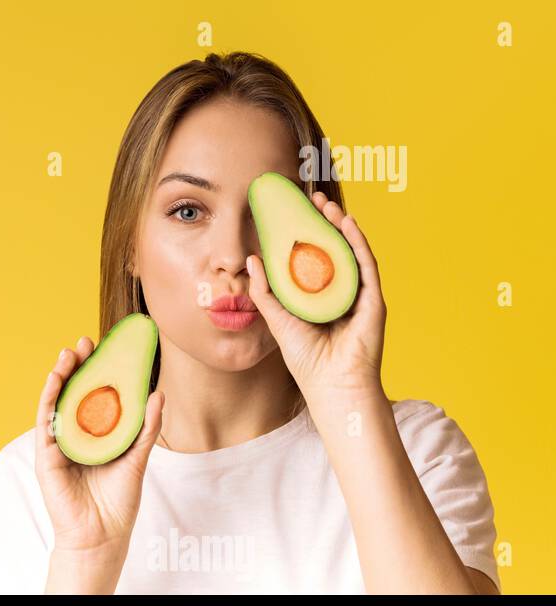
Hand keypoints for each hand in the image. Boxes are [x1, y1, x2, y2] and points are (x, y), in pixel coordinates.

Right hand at [34, 336, 164, 577]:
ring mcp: (58, 444)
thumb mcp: (137, 458)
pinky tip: (56, 379)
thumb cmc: (118, 502)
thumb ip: (145, 428)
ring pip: (55, 402)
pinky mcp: (46, 455)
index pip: (93, 396)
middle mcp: (74, 436)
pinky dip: (49, 398)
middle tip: (85, 342)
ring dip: (59, 375)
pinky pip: (45, 421)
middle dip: (76, 366)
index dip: (97, 371)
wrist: (102, 536)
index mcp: (94, 435)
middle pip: (72, 393)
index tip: (104, 347)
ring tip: (68, 353)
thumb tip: (158, 394)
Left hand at [246, 191, 386, 397]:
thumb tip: (253, 259)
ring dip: (342, 226)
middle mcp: (344, 291)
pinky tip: (348, 225)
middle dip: (326, 222)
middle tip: (312, 198)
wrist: (331, 386)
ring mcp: (361, 295)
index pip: (317, 257)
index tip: (295, 210)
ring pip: (353, 252)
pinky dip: (358, 243)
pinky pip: (367, 265)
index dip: (309, 233)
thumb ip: (266, 291)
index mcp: (323, 295)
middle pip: (336, 249)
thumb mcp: (277, 319)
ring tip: (327, 205)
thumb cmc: (306, 359)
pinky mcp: (374, 300)